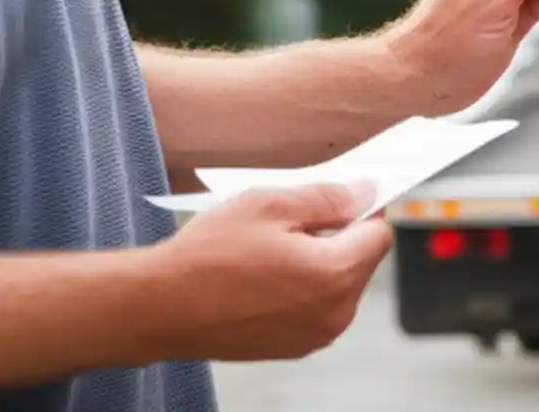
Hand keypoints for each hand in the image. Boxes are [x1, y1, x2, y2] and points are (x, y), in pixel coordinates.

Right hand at [155, 183, 392, 360]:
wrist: (159, 309)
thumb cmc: (208, 255)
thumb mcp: (270, 204)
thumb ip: (328, 198)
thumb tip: (366, 193)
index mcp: (336, 273)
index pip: (379, 233)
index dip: (362, 211)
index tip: (339, 199)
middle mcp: (336, 311)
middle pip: (362, 260)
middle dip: (339, 237)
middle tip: (292, 223)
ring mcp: (316, 335)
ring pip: (340, 284)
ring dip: (320, 263)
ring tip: (272, 251)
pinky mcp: (295, 347)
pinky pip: (318, 307)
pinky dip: (303, 289)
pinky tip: (265, 278)